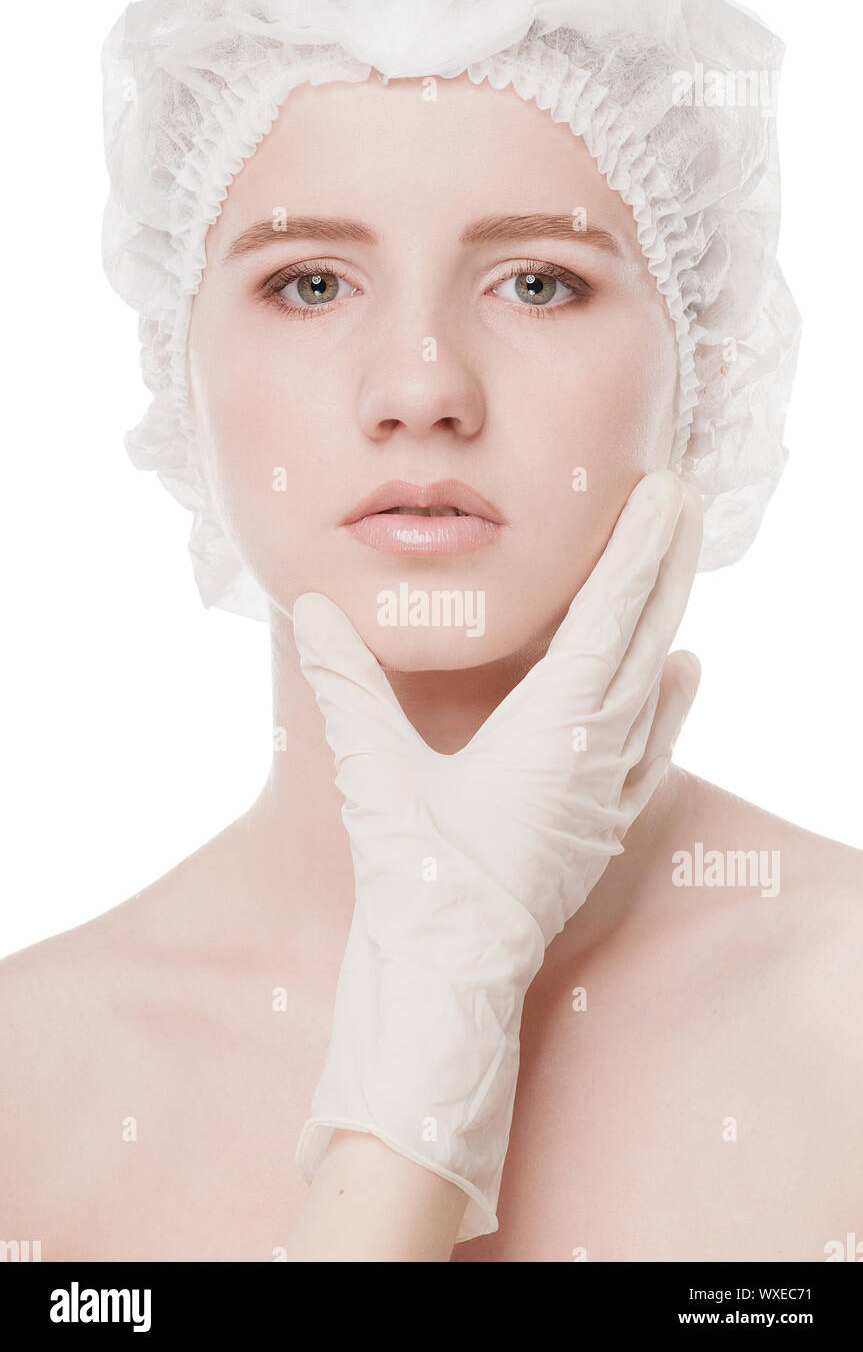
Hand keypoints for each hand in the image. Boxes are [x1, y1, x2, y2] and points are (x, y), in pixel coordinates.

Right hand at [290, 469, 702, 1241]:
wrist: (448, 981)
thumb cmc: (415, 881)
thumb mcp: (374, 772)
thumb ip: (345, 684)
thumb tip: (307, 609)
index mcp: (551, 732)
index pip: (608, 617)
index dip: (638, 549)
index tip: (666, 495)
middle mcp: (596, 756)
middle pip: (646, 638)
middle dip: (666, 563)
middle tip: (684, 498)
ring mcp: (608, 794)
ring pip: (655, 687)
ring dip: (668, 619)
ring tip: (680, 565)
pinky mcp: (604, 827)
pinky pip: (654, 744)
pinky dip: (670, 699)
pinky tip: (682, 675)